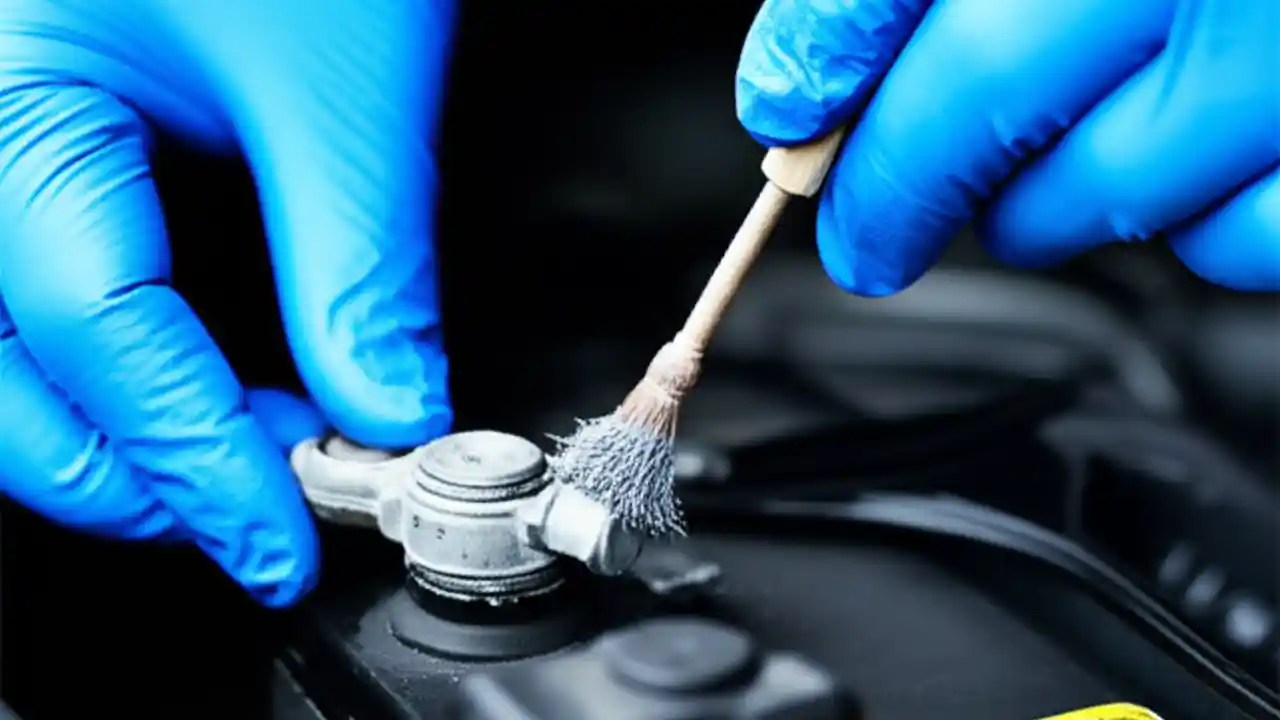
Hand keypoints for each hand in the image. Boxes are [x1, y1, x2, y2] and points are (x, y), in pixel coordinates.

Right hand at [0, 0, 454, 606]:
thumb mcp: (336, 82)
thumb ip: (361, 265)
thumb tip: (387, 409)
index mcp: (3, 91)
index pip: (94, 342)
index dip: (196, 467)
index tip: (280, 540)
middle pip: (4, 370)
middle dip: (126, 470)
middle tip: (252, 513)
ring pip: (0, 339)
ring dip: (106, 424)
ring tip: (228, 459)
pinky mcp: (27, 116)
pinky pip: (31, 274)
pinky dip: (103, 351)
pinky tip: (179, 375)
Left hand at [736, 0, 1278, 294]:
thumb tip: (800, 80)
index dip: (821, 65)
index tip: (789, 125)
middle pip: (977, 106)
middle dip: (893, 191)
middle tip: (863, 231)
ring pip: (1103, 191)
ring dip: (1038, 205)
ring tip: (1039, 169)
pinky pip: (1235, 240)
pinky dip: (1185, 228)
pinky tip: (1182, 170)